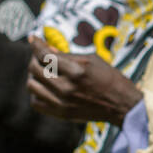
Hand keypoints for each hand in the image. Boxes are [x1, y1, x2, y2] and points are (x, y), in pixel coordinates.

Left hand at [25, 35, 141, 124]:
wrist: (121, 105)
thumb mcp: (91, 59)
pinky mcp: (61, 114)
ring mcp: (62, 103)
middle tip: (41, 55)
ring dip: (34, 75)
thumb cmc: (109, 79)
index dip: (36, 44)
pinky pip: (36, 102)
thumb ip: (67, 55)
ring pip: (31, 85)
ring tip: (43, 72)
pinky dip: (37, 93)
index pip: (44, 55)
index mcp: (76, 71)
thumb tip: (47, 49)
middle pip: (34, 69)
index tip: (33, 39)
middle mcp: (66, 88)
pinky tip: (45, 88)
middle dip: (35, 58)